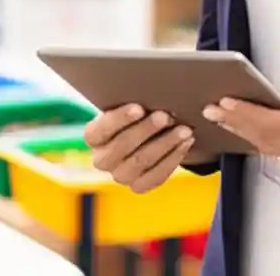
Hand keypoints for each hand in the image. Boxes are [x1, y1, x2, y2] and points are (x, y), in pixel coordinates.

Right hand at [83, 104, 208, 193]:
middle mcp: (102, 160)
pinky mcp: (139, 186)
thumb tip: (153, 92)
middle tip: (166, 116)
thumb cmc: (136, 112)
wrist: (147, 134)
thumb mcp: (129, 103)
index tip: (139, 108)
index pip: (100, 130)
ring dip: (165, 144)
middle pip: (122, 147)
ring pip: (141, 161)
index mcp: (93, 136)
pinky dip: (173, 158)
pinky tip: (186, 143)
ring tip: (184, 129)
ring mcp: (120, 176)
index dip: (119, 119)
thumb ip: (133, 99)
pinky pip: (156, 176)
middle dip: (146, 130)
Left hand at [203, 88, 279, 180]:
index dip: (246, 113)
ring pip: (271, 149)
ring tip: (225, 119)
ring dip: (246, 134)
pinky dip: (265, 143)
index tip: (226, 104)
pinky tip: (253, 133)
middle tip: (213, 110)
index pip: (274, 123)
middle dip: (236, 123)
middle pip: (265, 138)